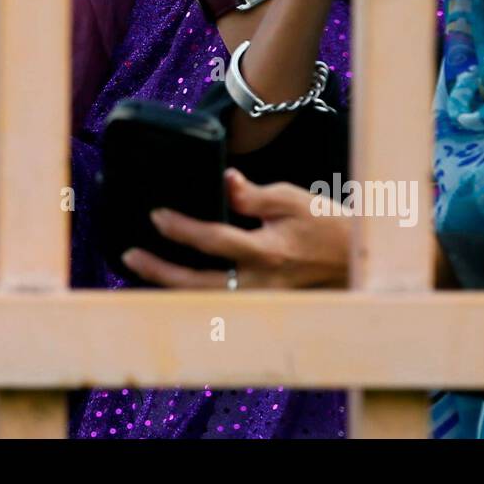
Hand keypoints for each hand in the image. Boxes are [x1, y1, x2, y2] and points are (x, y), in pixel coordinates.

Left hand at [120, 168, 350, 287]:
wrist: (353, 258)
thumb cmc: (326, 225)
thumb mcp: (292, 199)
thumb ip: (255, 194)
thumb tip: (223, 180)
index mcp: (268, 252)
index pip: (215, 241)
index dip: (182, 228)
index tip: (157, 215)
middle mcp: (260, 283)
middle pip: (199, 286)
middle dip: (161, 273)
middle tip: (130, 256)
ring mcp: (259, 299)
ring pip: (205, 300)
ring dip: (171, 287)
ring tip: (142, 269)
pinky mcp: (258, 303)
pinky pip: (217, 300)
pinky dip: (191, 292)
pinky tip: (172, 279)